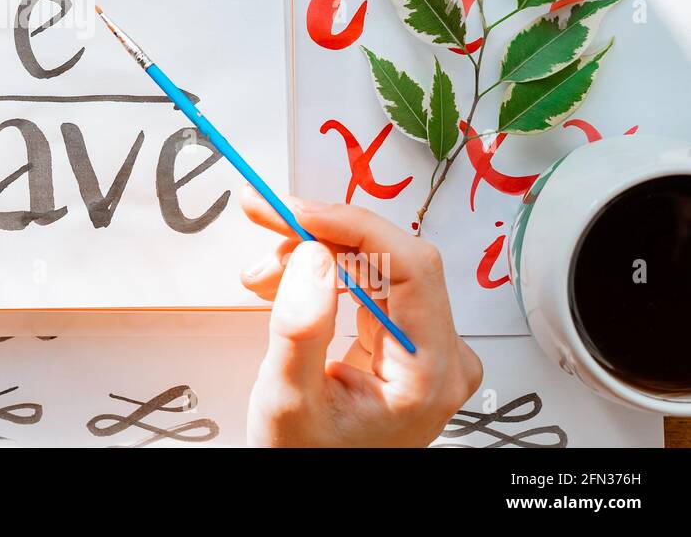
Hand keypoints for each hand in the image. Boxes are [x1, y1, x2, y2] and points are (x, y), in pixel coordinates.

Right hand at [240, 192, 481, 446]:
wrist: (313, 492)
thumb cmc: (306, 460)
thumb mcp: (289, 401)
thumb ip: (300, 331)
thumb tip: (311, 258)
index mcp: (428, 374)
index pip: (411, 266)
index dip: (352, 226)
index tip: (298, 211)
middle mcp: (440, 355)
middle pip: (390, 259)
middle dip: (319, 239)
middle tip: (266, 220)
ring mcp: (425, 347)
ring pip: (374, 266)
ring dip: (312, 256)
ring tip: (263, 274)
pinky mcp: (403, 341)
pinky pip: (367, 284)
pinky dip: (320, 275)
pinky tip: (285, 282)